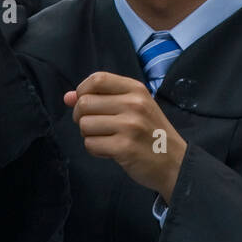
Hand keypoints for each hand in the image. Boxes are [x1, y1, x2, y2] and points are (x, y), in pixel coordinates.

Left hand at [64, 72, 186, 201]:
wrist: (174, 162)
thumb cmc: (151, 132)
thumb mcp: (134, 107)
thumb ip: (101, 98)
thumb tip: (67, 97)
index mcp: (136, 89)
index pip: (97, 79)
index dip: (82, 90)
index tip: (86, 103)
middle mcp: (133, 104)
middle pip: (85, 103)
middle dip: (81, 117)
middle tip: (94, 126)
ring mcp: (129, 126)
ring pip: (85, 125)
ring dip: (89, 135)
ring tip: (106, 138)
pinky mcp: (124, 148)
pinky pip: (91, 144)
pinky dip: (95, 149)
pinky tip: (110, 150)